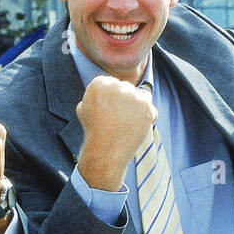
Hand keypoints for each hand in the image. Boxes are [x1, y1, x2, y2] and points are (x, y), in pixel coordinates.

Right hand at [75, 75, 156, 191]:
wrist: (105, 150)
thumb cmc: (93, 130)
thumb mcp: (83, 107)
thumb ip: (95, 94)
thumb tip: (108, 89)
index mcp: (99, 83)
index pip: (110, 83)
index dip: (108, 99)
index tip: (105, 111)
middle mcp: (117, 86)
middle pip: (126, 88)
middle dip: (123, 101)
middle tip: (116, 119)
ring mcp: (134, 96)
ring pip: (140, 96)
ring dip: (135, 108)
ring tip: (124, 124)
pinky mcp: (146, 107)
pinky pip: (150, 109)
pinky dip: (145, 118)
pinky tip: (134, 127)